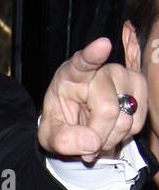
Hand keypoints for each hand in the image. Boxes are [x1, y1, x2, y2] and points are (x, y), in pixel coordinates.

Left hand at [39, 38, 146, 162]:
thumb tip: (92, 143)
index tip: (102, 45)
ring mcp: (124, 76)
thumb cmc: (62, 123)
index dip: (93, 54)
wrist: (79, 125)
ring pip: (126, 119)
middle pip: (107, 109)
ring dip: (111, 138)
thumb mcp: (50, 136)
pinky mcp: (139, 88)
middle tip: (87, 144)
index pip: (83, 61)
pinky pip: (137, 123)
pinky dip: (124, 136)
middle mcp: (101, 70)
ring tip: (97, 135)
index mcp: (72, 74)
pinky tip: (111, 130)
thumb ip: (63, 140)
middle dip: (98, 136)